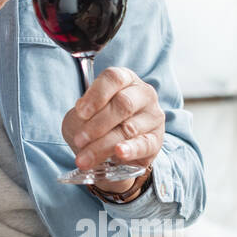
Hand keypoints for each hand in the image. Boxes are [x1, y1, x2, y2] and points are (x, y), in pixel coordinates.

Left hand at [61, 65, 163, 191]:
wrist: (110, 148)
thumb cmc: (95, 122)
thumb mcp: (82, 116)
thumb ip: (80, 117)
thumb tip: (83, 126)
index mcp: (125, 79)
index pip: (114, 79)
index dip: (96, 95)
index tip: (80, 112)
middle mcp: (143, 94)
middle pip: (123, 104)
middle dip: (98, 124)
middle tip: (79, 140)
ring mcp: (153, 117)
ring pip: (129, 128)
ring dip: (103, 144)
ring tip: (85, 158)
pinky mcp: (156, 141)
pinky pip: (144, 145)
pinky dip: (131, 149)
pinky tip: (119, 153)